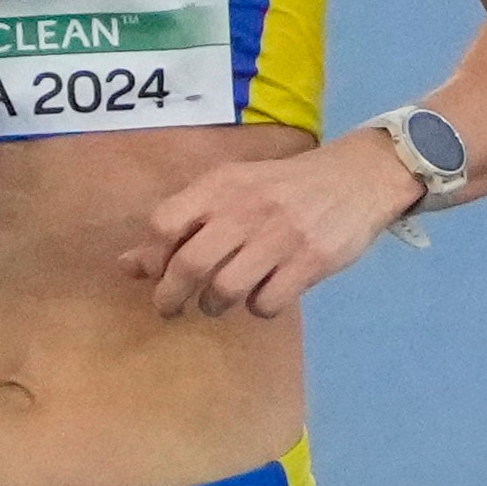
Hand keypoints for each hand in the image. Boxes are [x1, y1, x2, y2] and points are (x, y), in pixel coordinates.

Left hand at [121, 129, 424, 318]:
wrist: (358, 176)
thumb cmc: (283, 187)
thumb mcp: (232, 188)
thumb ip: (184, 222)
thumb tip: (128, 265)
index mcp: (223, 185)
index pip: (165, 223)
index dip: (152, 256)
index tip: (153, 273)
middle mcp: (248, 209)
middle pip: (190, 265)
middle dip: (171, 297)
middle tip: (170, 309)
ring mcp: (282, 236)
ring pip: (226, 290)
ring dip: (213, 306)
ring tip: (218, 303)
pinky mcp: (312, 260)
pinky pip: (268, 302)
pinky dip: (258, 308)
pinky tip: (263, 297)